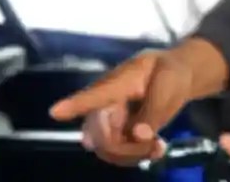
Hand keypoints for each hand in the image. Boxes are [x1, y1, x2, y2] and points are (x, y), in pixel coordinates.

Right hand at [48, 37, 229, 165]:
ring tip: (158, 146)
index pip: (94, 95)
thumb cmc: (169, 72)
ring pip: (108, 150)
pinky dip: (137, 156)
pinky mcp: (114, 133)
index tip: (56, 111)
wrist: (173, 76)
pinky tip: (156, 148)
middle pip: (102, 137)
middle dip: (128, 149)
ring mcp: (106, 121)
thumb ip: (154, 110)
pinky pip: (117, 154)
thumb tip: (138, 136)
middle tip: (156, 143)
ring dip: (135, 155)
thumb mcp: (170, 84)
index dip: (74, 104)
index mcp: (117, 82)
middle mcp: (103, 104)